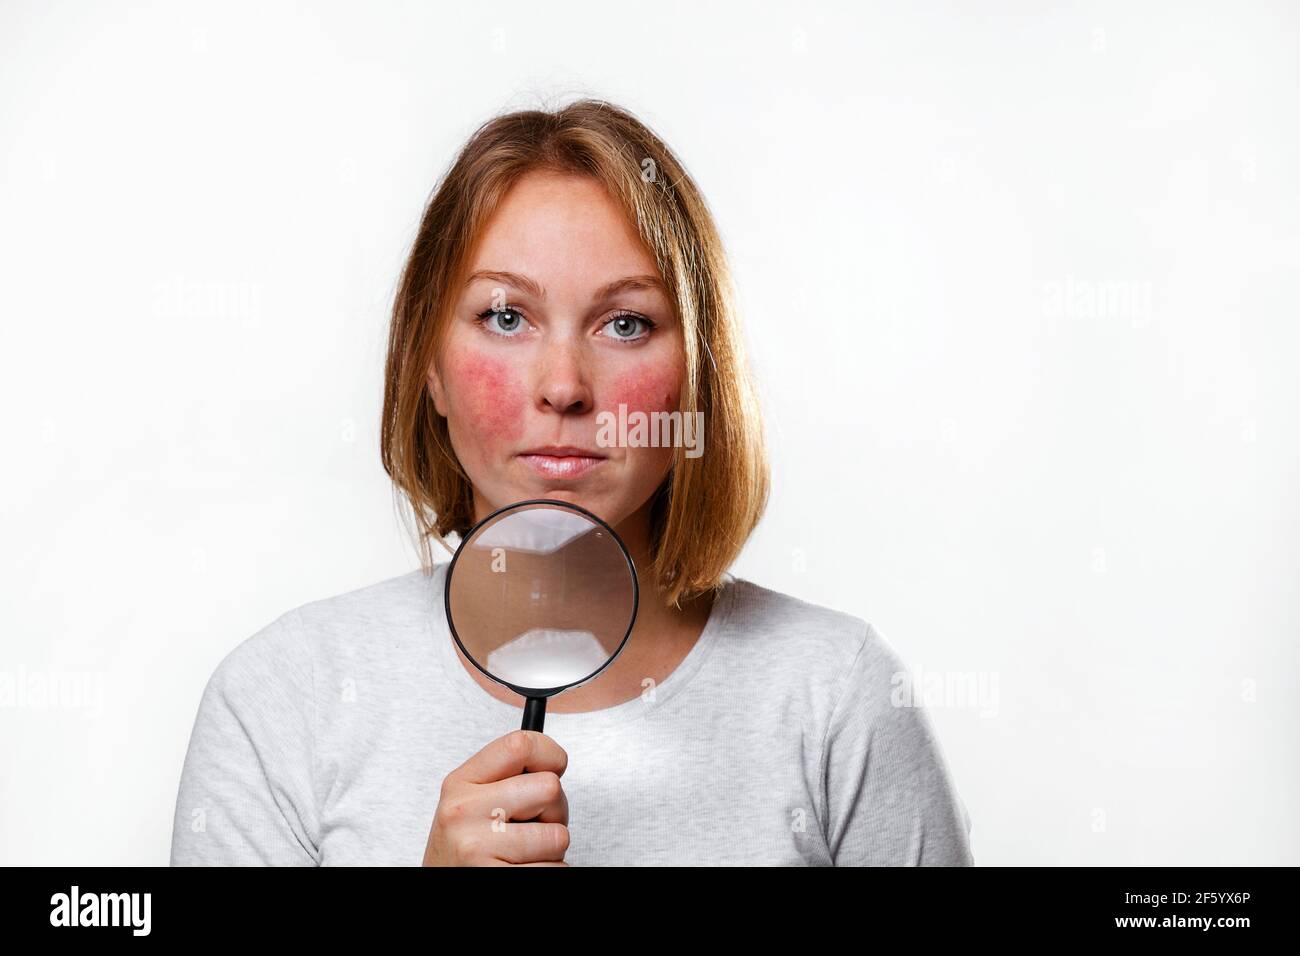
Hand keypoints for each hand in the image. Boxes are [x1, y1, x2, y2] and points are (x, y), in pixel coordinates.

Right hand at [422, 729, 569, 865]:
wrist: (434, 888)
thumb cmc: (464, 850)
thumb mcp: (470, 802)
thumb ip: (504, 778)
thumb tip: (555, 763)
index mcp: (460, 783)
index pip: (519, 744)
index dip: (550, 754)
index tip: (555, 767)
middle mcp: (463, 811)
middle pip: (550, 789)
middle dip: (554, 811)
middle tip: (533, 826)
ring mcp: (476, 846)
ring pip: (559, 836)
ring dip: (551, 850)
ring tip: (522, 854)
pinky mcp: (495, 877)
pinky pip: (556, 869)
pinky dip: (549, 871)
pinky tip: (521, 870)